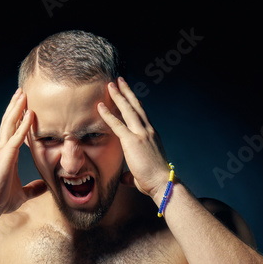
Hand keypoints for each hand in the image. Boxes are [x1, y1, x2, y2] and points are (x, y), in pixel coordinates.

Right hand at [0, 88, 45, 213]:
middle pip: (9, 122)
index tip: (24, 107)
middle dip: (15, 106)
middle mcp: (3, 150)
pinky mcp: (6, 156)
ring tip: (23, 94)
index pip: (12, 131)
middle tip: (22, 92)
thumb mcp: (23, 193)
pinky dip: (24, 124)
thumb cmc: (2, 201)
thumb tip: (45, 187)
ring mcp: (3, 151)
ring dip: (17, 108)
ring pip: (10, 124)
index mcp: (7, 155)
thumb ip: (34, 189)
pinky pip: (17, 137)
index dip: (17, 118)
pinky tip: (30, 114)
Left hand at [96, 77, 170, 202]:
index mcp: (152, 136)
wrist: (162, 182)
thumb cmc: (155, 181)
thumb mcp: (143, 173)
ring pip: (128, 110)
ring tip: (110, 84)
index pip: (142, 115)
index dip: (135, 103)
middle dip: (127, 92)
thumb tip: (125, 178)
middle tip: (119, 81)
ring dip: (118, 95)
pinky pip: (117, 124)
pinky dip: (107, 114)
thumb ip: (131, 173)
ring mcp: (141, 134)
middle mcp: (148, 131)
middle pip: (136, 106)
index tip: (129, 95)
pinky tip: (100, 105)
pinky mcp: (132, 141)